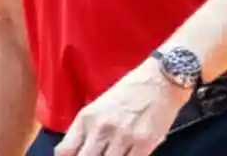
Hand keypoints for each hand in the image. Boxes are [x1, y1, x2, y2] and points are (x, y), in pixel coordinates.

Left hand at [56, 59, 190, 155]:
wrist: (160, 79)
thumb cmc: (130, 90)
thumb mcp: (100, 106)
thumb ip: (87, 129)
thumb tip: (77, 151)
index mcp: (87, 118)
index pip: (65, 151)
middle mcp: (101, 128)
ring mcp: (122, 137)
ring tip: (113, 153)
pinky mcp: (143, 144)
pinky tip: (128, 155)